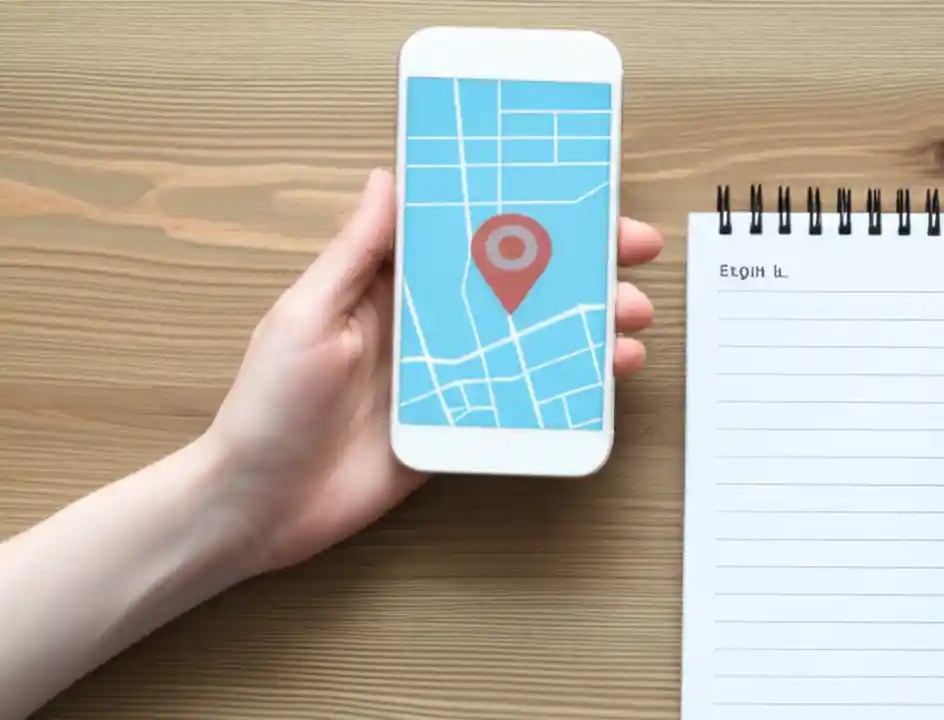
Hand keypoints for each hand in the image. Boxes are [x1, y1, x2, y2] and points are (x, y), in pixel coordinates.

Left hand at [203, 169, 662, 575]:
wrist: (258, 506)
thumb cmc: (267, 408)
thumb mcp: (307, 316)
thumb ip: (355, 253)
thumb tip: (387, 179)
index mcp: (388, 286)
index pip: (469, 233)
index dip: (526, 212)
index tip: (577, 197)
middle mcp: (426, 324)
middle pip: (517, 281)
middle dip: (581, 265)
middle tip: (632, 252)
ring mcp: (448, 375)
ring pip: (532, 336)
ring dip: (587, 324)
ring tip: (632, 319)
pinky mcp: (460, 421)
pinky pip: (524, 397)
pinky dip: (568, 387)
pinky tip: (601, 379)